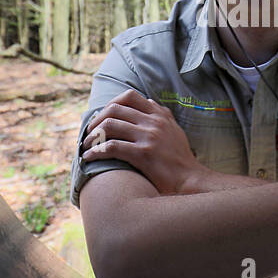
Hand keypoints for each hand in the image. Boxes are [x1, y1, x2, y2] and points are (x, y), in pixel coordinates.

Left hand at [80, 89, 205, 195]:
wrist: (191, 180)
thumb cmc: (180, 159)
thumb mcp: (175, 130)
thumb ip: (162, 115)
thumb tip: (148, 101)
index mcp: (160, 115)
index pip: (130, 96)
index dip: (110, 104)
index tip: (102, 117)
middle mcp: (154, 122)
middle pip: (115, 109)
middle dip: (96, 120)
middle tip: (89, 133)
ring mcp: (149, 137)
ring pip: (110, 125)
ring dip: (92, 136)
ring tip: (85, 146)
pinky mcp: (143, 154)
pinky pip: (111, 147)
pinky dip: (95, 151)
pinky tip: (89, 158)